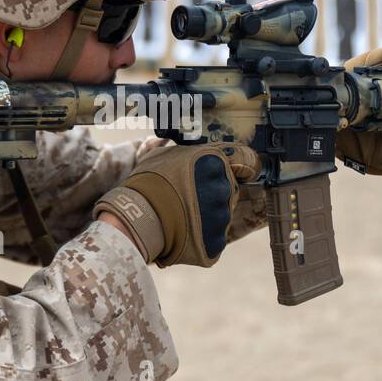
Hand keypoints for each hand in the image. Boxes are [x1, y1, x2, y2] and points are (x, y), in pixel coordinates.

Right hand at [94, 144, 260, 266]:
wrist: (136, 218)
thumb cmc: (146, 183)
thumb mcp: (161, 154)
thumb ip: (179, 148)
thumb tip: (169, 140)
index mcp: (215, 161)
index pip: (245, 159)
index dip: (243, 165)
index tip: (243, 170)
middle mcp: (224, 186)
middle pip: (229, 190)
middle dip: (213, 194)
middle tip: (187, 198)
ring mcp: (221, 215)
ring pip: (221, 215)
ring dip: (206, 217)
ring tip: (181, 216)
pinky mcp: (216, 240)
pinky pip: (214, 238)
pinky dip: (201, 238)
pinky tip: (183, 232)